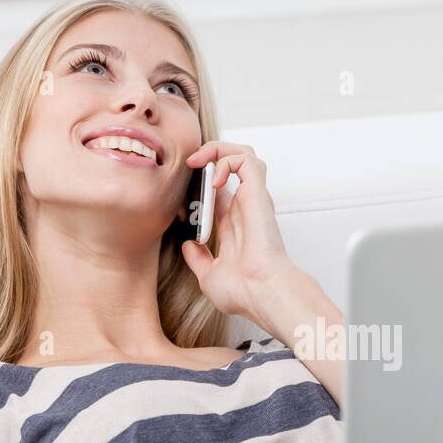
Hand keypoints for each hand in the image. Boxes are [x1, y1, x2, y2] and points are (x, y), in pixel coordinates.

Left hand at [180, 141, 299, 320]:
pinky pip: (245, 159)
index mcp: (234, 226)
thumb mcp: (209, 277)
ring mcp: (252, 200)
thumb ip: (198, 259)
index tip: (181, 198)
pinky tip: (214, 176)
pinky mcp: (257, 193)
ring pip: (243, 155)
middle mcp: (245, 210)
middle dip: (209, 158)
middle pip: (232, 167)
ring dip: (219, 149)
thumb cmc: (245, 292)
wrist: (261, 293)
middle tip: (190, 165)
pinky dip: (226, 158)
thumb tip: (189, 246)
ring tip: (199, 160)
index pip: (218, 193)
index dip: (199, 186)